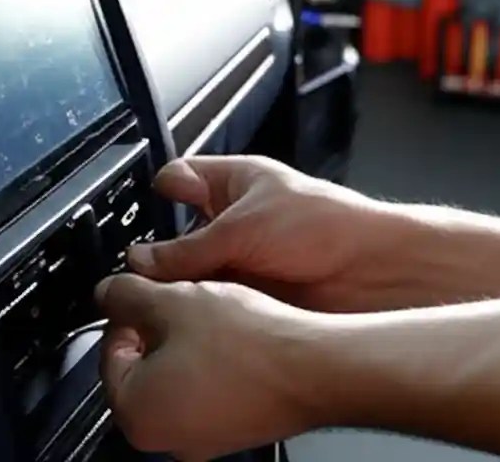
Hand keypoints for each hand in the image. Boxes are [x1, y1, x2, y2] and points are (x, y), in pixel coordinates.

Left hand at [95, 274, 321, 459]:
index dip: (129, 311)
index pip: (109, 351)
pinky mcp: (234, 430)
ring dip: (190, 341)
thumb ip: (126, 295)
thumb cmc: (250, 345)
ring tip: (216, 316)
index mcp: (136, 413)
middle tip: (185, 300)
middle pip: (143, 366)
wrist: (316, 368)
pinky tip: (238, 338)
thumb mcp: (173, 300)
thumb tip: (108, 292)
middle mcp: (165, 437)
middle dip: (161, 326)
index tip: (148, 292)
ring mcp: (203, 438)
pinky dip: (216, 361)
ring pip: (178, 375)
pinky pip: (209, 388)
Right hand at [129, 156, 414, 311]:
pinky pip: (210, 306)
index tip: (126, 218)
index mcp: (232, 183)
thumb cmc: (325, 226)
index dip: (154, 195)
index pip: (180, 179)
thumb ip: (186, 248)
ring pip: (189, 276)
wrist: (373, 275)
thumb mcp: (241, 227)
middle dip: (156, 255)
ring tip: (155, 302)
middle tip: (133, 275)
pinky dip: (196, 313)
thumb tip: (141, 261)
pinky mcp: (250, 299)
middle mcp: (234, 222)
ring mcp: (242, 262)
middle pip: (176, 236)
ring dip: (175, 289)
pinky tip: (185, 320)